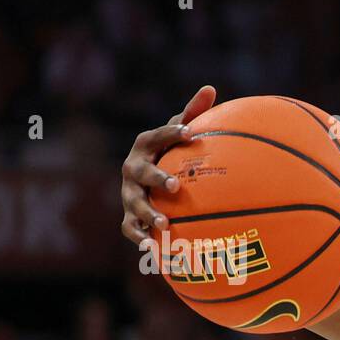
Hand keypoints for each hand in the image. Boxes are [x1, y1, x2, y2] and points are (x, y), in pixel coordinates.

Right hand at [119, 85, 216, 245]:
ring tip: (166, 224)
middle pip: (141, 173)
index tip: (190, 132)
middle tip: (177, 186)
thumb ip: (192, 114)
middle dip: (157, 178)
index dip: (170, 133)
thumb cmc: (169, 152)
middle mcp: (132, 170)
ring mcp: (129, 195)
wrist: (146, 181)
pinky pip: (131, 230)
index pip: (156, 136)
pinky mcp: (129, 218)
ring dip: (148, 214)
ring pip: (134, 205)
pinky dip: (141, 240)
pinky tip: (154, 250)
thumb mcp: (177, 133)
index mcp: (145, 146)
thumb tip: (210, 88)